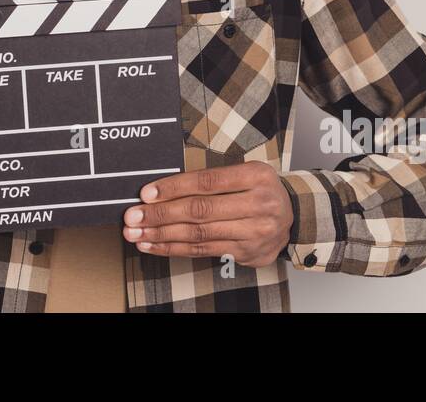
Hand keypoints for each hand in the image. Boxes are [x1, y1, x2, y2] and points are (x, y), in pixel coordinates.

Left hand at [122, 161, 292, 266]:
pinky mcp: (248, 253)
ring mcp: (255, 232)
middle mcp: (259, 204)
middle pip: (200, 211)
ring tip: (137, 233)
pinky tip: (154, 245)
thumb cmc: (259, 188)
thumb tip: (161, 189)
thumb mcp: (244, 171)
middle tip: (133, 217)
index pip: (207, 181)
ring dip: (162, 236)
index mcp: (256, 176)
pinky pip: (204, 251)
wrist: (292, 214)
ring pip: (199, 234)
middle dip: (160, 215)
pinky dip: (175, 249)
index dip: (173, 187)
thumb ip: (211, 179)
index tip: (146, 193)